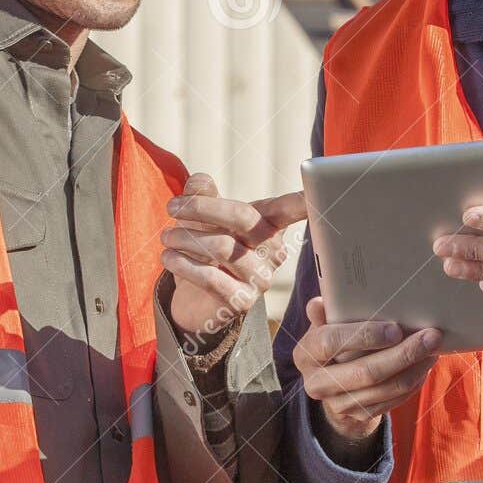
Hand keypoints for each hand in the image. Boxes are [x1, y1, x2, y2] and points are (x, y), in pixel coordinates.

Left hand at [162, 174, 305, 337]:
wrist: (193, 297)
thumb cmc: (203, 247)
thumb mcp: (201, 215)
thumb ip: (202, 193)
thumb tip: (199, 181)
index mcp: (269, 223)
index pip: (293, 207)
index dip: (305, 198)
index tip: (315, 189)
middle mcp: (272, 250)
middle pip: (243, 217)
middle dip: (202, 207)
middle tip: (172, 207)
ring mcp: (261, 278)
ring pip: (222, 247)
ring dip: (185, 238)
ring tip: (166, 237)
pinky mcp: (242, 301)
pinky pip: (211, 278)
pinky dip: (183, 264)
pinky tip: (168, 258)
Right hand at [291, 296, 442, 440]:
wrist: (331, 380)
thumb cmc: (333, 340)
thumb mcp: (325, 324)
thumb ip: (325, 313)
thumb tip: (318, 304)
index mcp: (305, 354)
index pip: (330, 343)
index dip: (363, 336)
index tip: (395, 329)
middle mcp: (317, 383)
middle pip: (365, 372)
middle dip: (403, 353)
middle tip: (431, 336)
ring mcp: (338, 404)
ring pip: (385, 389)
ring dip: (415, 368)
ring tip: (434, 349)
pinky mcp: (358, 416)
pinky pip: (393, 401)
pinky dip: (413, 382)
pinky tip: (424, 365)